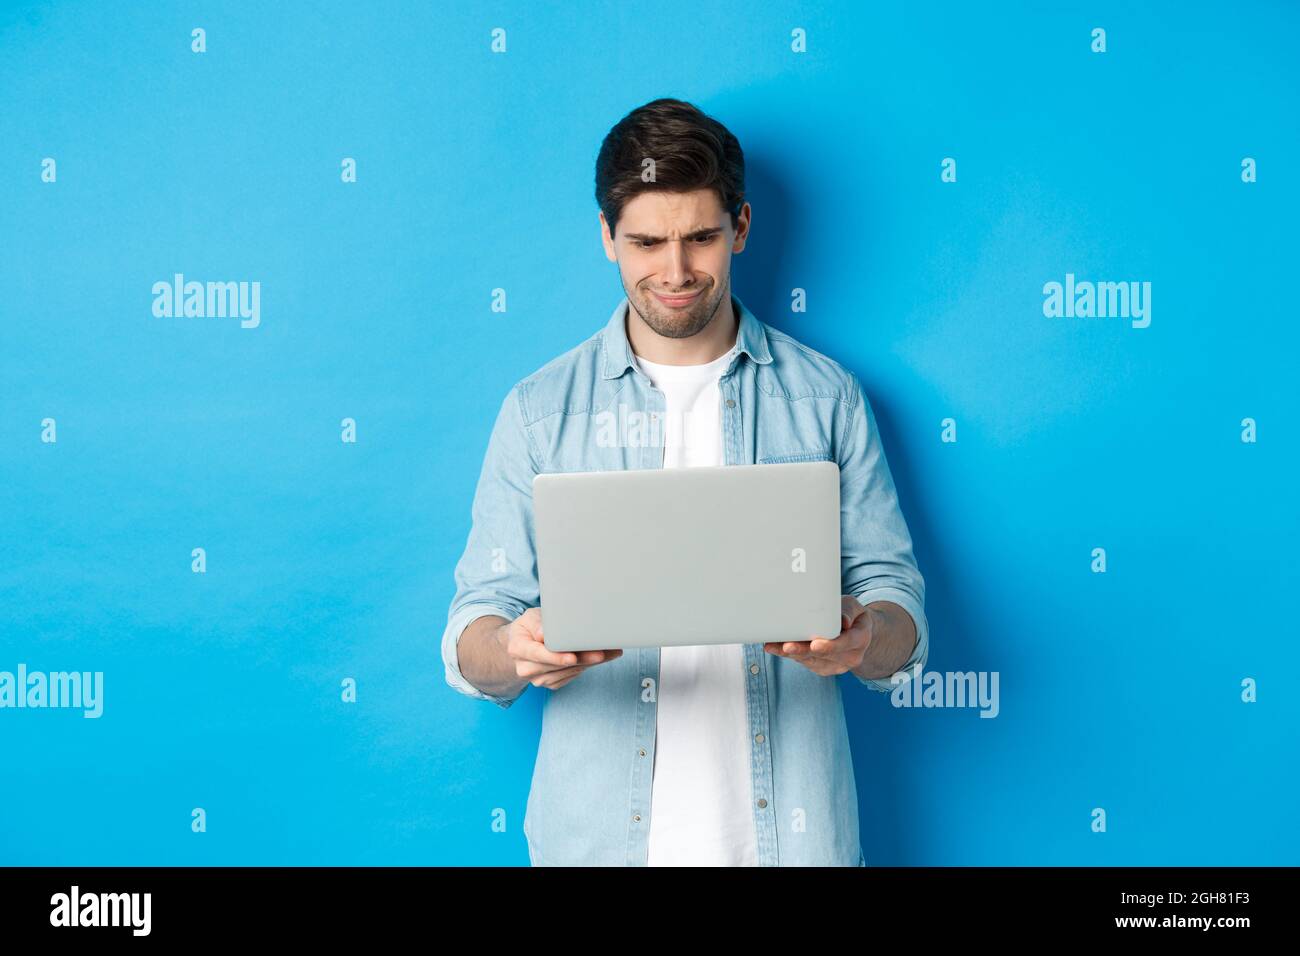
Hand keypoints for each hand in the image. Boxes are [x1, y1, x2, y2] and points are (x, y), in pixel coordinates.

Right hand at [500, 607, 622, 690]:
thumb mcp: (529, 618)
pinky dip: (587, 666)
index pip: (538, 654)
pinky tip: (598, 658)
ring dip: (590, 662)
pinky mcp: (551, 683)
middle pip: (558, 665)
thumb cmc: (528, 628)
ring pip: (569, 672)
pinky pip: (572, 676)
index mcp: (518, 648)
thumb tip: (544, 633)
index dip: (556, 657)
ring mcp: (538, 678)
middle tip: (603, 652)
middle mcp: (526, 668)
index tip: (572, 657)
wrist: (520, 645)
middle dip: (582, 658)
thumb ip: (537, 623)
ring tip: (609, 652)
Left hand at [763, 595, 871, 676]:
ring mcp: (836, 666)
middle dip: (803, 651)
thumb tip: (843, 620)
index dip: (829, 645)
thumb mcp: (854, 606)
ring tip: (773, 646)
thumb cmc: (852, 616)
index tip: (815, 644)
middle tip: (786, 646)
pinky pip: (805, 663)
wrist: (857, 633)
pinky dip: (790, 655)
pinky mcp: (823, 668)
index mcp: (860, 639)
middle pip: (823, 655)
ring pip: (811, 661)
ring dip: (791, 654)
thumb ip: (848, 611)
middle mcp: (850, 657)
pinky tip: (775, 648)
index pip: (845, 643)